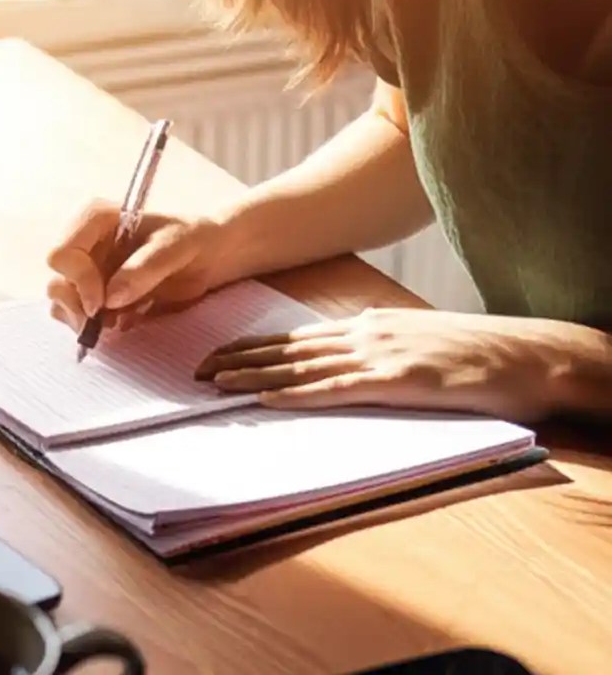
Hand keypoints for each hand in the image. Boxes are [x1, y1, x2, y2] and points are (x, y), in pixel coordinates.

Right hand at [46, 199, 234, 331]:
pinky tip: (118, 324)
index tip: (104, 303)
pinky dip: (91, 326)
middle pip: (56, 280)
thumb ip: (143, 269)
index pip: (62, 254)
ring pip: (60, 300)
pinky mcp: (92, 293)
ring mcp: (85, 270)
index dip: (78, 281)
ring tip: (114, 324)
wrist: (209, 255)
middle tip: (105, 323)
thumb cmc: (192, 239)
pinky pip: (74, 314)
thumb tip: (110, 298)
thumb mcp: (175, 247)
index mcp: (95, 220)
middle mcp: (83, 244)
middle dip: (76, 306)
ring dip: (81, 319)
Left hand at [194, 307, 596, 421]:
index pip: (295, 337)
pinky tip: (267, 400)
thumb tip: (343, 366)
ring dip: (253, 377)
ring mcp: (380, 355)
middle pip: (287, 348)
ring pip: (301, 367)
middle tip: (194, 371)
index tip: (215, 356)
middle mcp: (365, 334)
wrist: (530, 354)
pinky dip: (296, 395)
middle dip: (237, 359)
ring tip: (213, 384)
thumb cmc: (476, 356)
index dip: (251, 347)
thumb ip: (377, 352)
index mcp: (368, 325)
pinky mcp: (398, 381)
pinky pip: (336, 390)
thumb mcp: (417, 344)